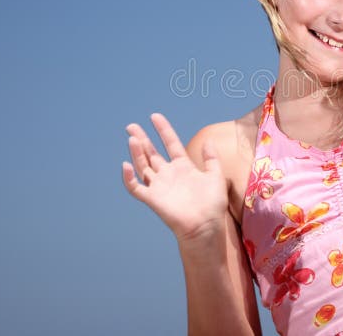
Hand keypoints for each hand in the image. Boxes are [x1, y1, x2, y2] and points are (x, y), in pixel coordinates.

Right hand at [122, 113, 227, 244]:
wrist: (206, 226)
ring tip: (132, 138)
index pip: (170, 144)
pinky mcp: (153, 198)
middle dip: (142, 139)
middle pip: (151, 153)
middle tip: (131, 126)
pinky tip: (126, 165)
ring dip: (136, 152)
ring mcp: (159, 186)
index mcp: (183, 167)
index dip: (163, 130)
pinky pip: (136, 188)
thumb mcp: (215, 176)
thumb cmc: (212, 204)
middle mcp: (168, 174)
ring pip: (142, 165)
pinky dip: (128, 178)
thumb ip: (211, 158)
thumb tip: (208, 140)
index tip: (155, 116)